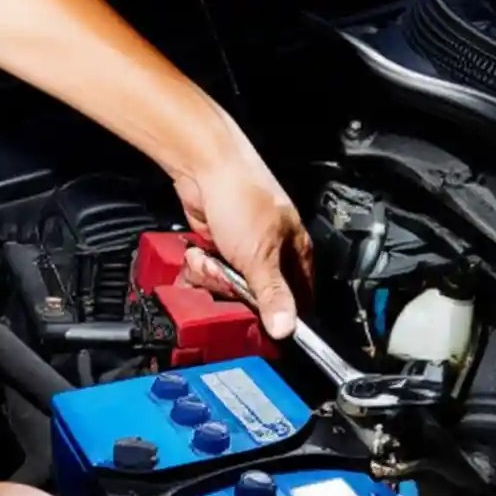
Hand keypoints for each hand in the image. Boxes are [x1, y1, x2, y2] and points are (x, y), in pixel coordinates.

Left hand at [171, 112, 312, 339]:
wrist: (204, 167)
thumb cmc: (242, 196)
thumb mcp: (260, 256)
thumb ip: (272, 295)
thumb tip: (287, 329)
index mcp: (297, 252)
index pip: (298, 299)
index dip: (279, 315)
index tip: (260, 322)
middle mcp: (272, 252)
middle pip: (256, 297)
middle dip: (233, 290)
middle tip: (225, 274)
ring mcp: (243, 250)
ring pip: (228, 287)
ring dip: (212, 277)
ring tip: (208, 258)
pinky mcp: (218, 247)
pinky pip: (209, 273)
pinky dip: (199, 267)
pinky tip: (197, 255)